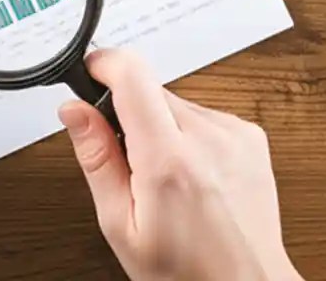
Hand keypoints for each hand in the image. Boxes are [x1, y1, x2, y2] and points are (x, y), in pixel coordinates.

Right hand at [58, 49, 300, 280]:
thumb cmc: (186, 271)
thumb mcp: (121, 226)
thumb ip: (97, 161)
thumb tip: (75, 112)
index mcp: (169, 161)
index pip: (133, 75)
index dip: (104, 65)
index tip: (90, 73)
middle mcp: (208, 137)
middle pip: (152, 90)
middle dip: (131, 116)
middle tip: (130, 165)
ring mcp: (235, 133)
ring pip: (177, 104)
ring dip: (162, 129)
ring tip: (166, 179)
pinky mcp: (250, 135)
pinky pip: (205, 117)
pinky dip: (190, 137)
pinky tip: (193, 176)